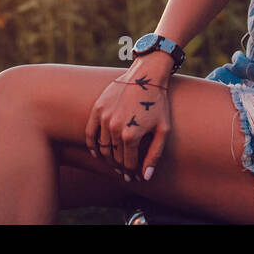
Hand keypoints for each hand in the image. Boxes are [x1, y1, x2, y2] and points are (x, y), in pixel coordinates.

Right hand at [84, 53, 172, 181]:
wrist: (146, 76)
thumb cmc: (158, 103)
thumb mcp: (163, 130)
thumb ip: (154, 155)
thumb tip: (145, 177)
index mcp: (131, 135)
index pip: (128, 164)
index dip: (132, 173)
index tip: (136, 178)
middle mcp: (114, 128)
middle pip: (115, 157)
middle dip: (122, 167)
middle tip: (126, 173)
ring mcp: (104, 118)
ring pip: (103, 148)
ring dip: (109, 159)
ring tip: (116, 164)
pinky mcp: (98, 109)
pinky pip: (90, 133)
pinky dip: (92, 146)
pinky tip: (97, 153)